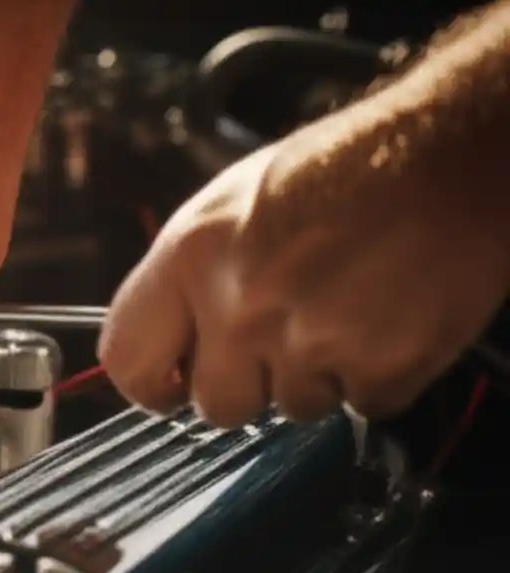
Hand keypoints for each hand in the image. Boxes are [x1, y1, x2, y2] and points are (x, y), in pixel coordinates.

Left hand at [99, 124, 509, 426]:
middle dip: (249, 385)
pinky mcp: (380, 367)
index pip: (127, 360)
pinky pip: (361, 406)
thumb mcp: (232, 204)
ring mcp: (310, 342)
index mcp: (189, 256)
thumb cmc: (345, 169)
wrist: (454, 154)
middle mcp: (239, 306)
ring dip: (318, 375)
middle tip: (284, 335)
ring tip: (346, 307)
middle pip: (216, 405)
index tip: (173, 386)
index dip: (151, 384)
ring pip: (292, 409)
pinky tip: (385, 318)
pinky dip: (377, 376)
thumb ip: (190, 277)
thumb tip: (168, 339)